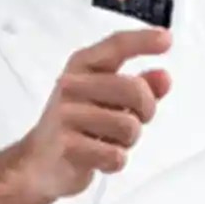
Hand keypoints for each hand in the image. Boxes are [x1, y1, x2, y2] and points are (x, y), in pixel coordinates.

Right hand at [16, 28, 172, 198]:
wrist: (38, 164)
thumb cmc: (78, 126)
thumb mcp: (109, 100)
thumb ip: (140, 87)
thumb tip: (164, 77)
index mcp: (83, 66)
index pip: (116, 45)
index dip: (143, 41)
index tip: (166, 39)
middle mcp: (72, 84)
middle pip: (134, 89)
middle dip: (146, 110)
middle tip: (135, 119)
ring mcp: (66, 114)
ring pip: (129, 126)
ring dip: (127, 141)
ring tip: (108, 140)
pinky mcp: (67, 145)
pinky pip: (115, 155)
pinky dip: (114, 161)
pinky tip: (98, 158)